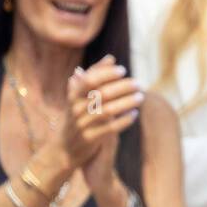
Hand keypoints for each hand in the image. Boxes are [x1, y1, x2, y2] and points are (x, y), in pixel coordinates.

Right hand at [62, 54, 140, 179]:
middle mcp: (76, 109)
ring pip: (108, 111)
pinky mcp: (90, 139)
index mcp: (74, 96)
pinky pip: (110, 128)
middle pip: (102, 94)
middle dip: (122, 87)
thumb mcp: (80, 97)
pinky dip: (124, 120)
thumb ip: (94, 77)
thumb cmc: (78, 116)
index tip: (123, 70)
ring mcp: (82, 124)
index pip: (90, 80)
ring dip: (127, 102)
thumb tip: (110, 58)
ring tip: (141, 96)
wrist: (65, 148)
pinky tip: (135, 113)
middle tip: (138, 83)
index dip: (106, 73)